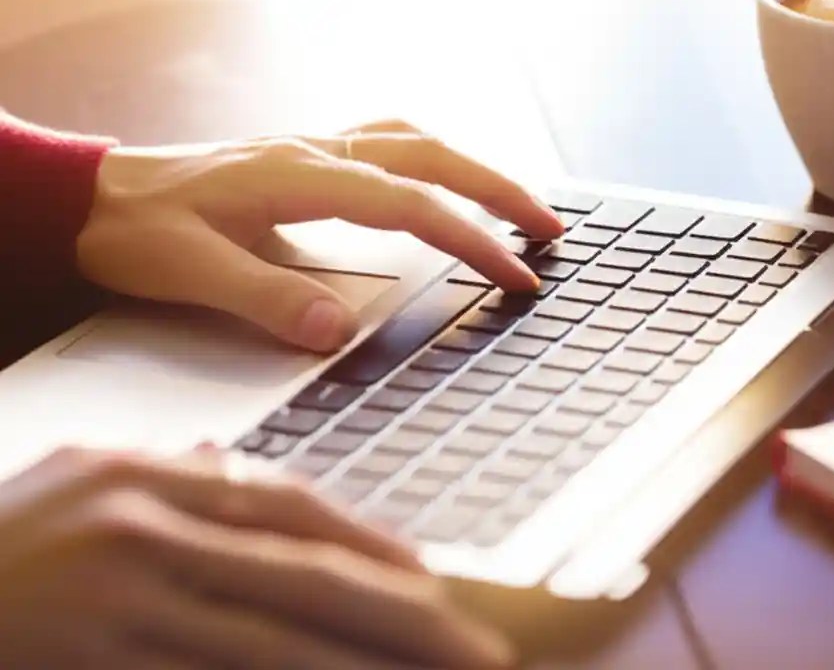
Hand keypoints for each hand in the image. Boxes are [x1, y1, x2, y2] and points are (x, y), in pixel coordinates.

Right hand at [0, 446, 513, 668]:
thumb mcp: (74, 480)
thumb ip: (165, 474)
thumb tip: (235, 463)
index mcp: (142, 476)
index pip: (287, 504)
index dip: (369, 541)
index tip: (431, 579)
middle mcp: (137, 531)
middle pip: (305, 577)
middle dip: (405, 618)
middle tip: (479, 652)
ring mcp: (113, 603)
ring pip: (271, 648)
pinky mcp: (91, 663)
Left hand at [79, 119, 563, 351]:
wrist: (89, 197)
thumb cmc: (136, 231)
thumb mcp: (191, 273)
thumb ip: (267, 301)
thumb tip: (340, 331)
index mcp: (299, 176)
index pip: (411, 205)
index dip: (472, 240)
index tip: (516, 275)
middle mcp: (316, 152)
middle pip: (433, 156)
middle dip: (501, 191)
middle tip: (552, 230)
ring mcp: (313, 149)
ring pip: (416, 140)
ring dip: (473, 167)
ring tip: (517, 203)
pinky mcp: (306, 160)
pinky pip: (388, 142)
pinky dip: (434, 159)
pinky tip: (443, 181)